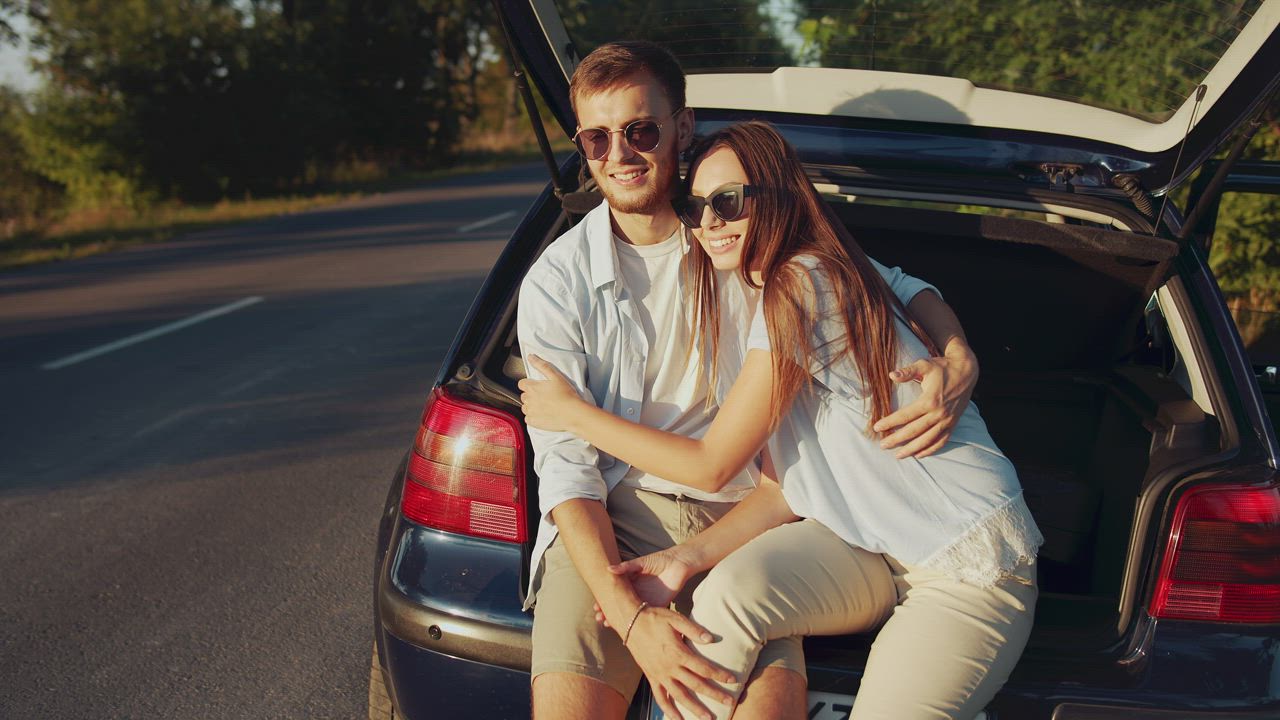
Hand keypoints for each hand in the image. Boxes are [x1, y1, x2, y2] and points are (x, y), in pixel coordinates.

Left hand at [518, 354, 584, 431]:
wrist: (573, 413)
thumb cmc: (566, 394)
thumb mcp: (555, 376)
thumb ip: (541, 365)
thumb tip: (531, 357)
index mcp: (532, 387)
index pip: (522, 384)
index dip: (529, 384)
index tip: (537, 386)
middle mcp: (528, 400)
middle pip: (523, 396)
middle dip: (531, 395)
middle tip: (544, 396)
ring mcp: (531, 412)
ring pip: (525, 407)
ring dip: (531, 406)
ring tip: (544, 406)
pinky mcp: (534, 422)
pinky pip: (528, 419)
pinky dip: (533, 417)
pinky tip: (543, 414)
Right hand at [593, 546, 699, 626]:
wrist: (679, 564)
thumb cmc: (659, 560)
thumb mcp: (641, 562)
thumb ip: (626, 567)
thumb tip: (608, 569)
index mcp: (630, 583)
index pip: (614, 593)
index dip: (604, 600)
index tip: (595, 607)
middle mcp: (636, 593)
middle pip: (620, 605)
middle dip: (609, 612)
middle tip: (599, 618)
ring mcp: (646, 601)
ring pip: (630, 613)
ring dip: (620, 619)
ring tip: (608, 624)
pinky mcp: (657, 606)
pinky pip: (645, 616)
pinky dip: (637, 622)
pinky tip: (628, 627)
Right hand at [622, 605, 736, 719]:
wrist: (630, 622)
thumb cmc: (655, 618)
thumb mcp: (675, 618)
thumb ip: (693, 629)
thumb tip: (711, 639)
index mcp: (677, 652)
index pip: (703, 668)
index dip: (719, 675)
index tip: (733, 681)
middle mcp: (669, 667)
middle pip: (696, 685)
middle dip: (714, 694)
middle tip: (729, 702)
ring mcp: (659, 675)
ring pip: (680, 696)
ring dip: (695, 708)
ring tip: (708, 718)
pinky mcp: (651, 677)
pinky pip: (660, 698)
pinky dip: (669, 710)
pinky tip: (678, 719)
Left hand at [872, 344, 977, 458]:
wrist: (967, 372)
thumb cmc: (942, 368)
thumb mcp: (924, 365)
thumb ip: (908, 371)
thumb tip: (891, 375)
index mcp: (929, 400)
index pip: (905, 415)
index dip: (890, 422)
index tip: (877, 427)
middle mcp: (938, 413)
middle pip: (914, 431)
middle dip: (897, 439)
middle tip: (883, 445)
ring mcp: (947, 421)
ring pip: (927, 440)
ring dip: (912, 449)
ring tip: (898, 455)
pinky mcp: (953, 424)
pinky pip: (941, 441)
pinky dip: (930, 450)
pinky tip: (919, 455)